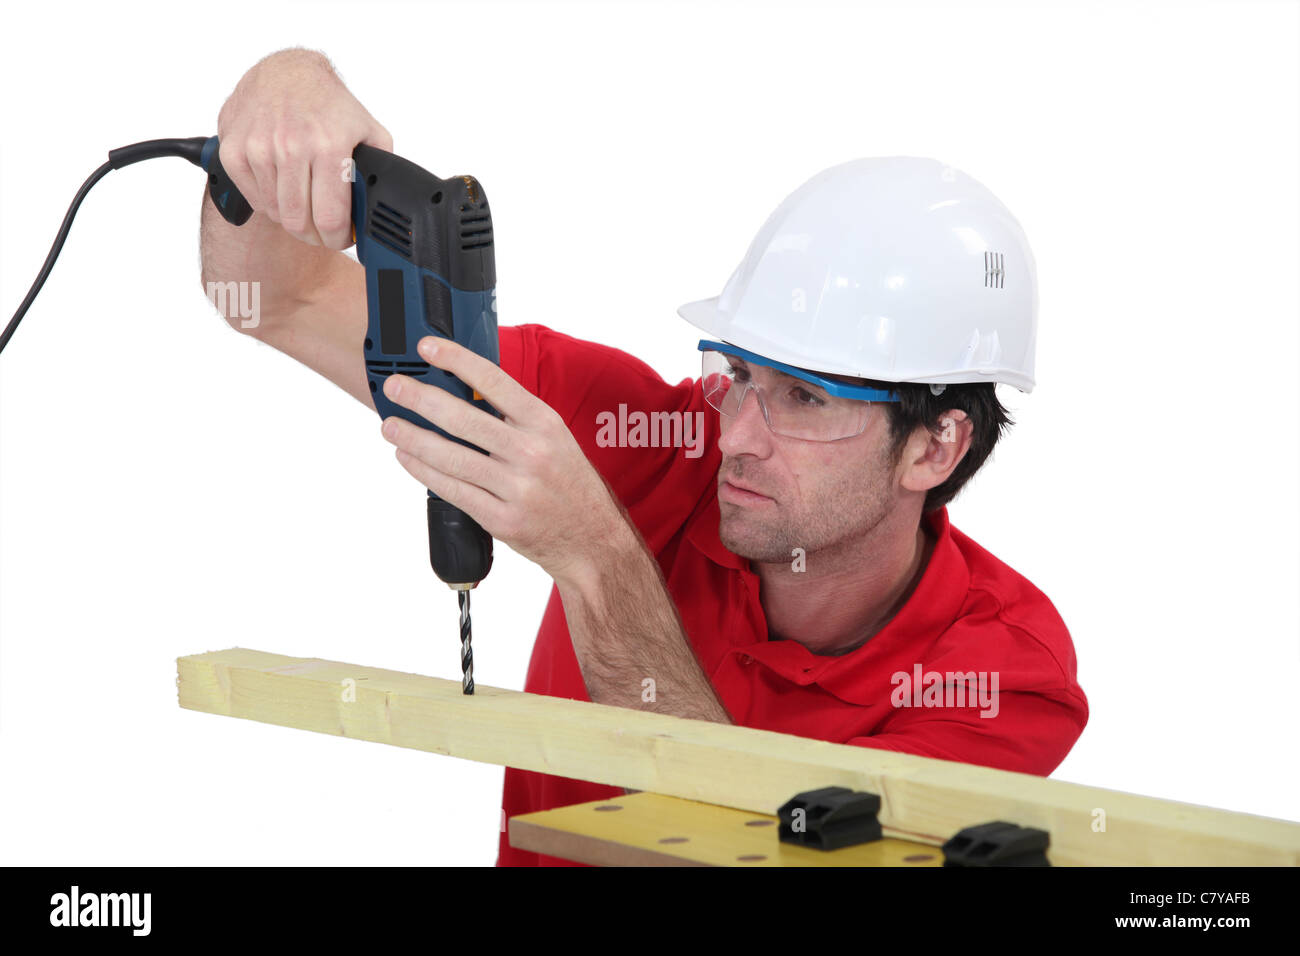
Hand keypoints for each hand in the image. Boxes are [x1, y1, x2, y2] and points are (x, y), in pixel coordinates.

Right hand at [216, 48, 392, 248]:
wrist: (286, 71)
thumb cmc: (328, 104)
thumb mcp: (368, 130)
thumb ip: (379, 169)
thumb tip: (381, 206)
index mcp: (328, 145)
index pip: (330, 218)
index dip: (338, 239)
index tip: (342, 239)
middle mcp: (292, 145)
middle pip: (299, 223)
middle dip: (315, 236)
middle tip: (323, 231)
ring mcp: (259, 147)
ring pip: (275, 213)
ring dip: (291, 216)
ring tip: (304, 203)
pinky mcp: (232, 150)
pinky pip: (253, 198)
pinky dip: (268, 202)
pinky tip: (282, 187)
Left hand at [378, 336, 626, 583]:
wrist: (593, 539)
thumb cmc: (569, 484)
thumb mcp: (554, 439)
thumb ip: (515, 418)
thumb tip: (466, 392)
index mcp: (544, 423)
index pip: (494, 381)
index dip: (457, 360)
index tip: (428, 347)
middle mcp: (531, 452)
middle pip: (463, 418)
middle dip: (421, 399)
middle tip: (395, 387)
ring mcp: (517, 488)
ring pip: (451, 457)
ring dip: (413, 438)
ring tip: (390, 425)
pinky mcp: (503, 520)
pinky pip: (453, 491)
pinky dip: (424, 472)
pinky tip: (407, 459)